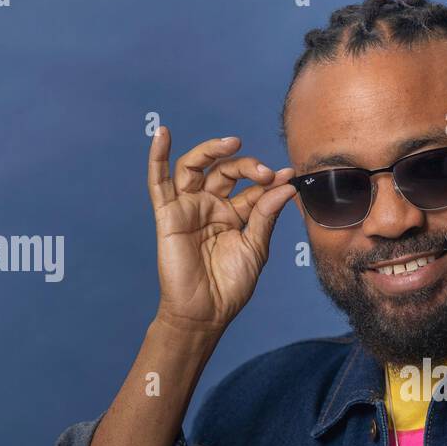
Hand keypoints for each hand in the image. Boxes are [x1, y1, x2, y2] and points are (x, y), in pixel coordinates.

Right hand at [147, 127, 297, 334]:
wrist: (206, 311)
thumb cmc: (230, 285)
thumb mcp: (255, 247)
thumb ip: (266, 214)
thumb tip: (286, 186)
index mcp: (235, 215)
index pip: (252, 188)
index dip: (271, 180)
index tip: (289, 176)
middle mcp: (211, 206)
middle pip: (226, 171)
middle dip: (247, 166)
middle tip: (265, 172)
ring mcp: (189, 208)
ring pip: (196, 167)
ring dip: (212, 150)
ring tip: (232, 143)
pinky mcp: (168, 215)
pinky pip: (158, 181)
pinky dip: (157, 156)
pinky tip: (161, 134)